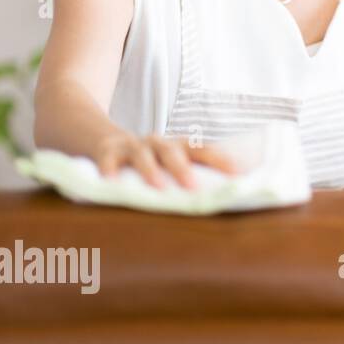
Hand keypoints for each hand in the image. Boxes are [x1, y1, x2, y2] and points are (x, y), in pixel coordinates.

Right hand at [93, 131, 239, 190]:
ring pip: (142, 155)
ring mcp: (131, 146)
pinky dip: (109, 170)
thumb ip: (189, 178)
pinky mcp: (106, 151)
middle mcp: (157, 143)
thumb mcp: (168, 166)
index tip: (237, 174)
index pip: (201, 150)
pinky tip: (112, 183)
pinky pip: (107, 160)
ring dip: (151, 170)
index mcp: (178, 147)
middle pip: (173, 151)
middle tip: (193, 188)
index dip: (219, 159)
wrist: (106, 142)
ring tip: (157, 188)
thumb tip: (221, 201)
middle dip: (183, 168)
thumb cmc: (149, 163)